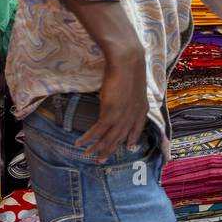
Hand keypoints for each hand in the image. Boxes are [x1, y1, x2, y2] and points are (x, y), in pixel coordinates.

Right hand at [77, 44, 148, 159]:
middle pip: (120, 137)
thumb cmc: (130, 67)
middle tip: (102, 159)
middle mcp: (133, 116)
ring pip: (109, 137)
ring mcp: (122, 116)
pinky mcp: (110, 113)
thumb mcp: (134, 84)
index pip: (137, 128)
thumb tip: (122, 95)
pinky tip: (80, 143)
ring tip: (88, 155)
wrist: (127, 61)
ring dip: (98, 148)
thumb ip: (130, 94)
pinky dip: (88, 138)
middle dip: (111, 149)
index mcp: (141, 108)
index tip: (129, 146)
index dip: (132, 138)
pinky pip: (98, 131)